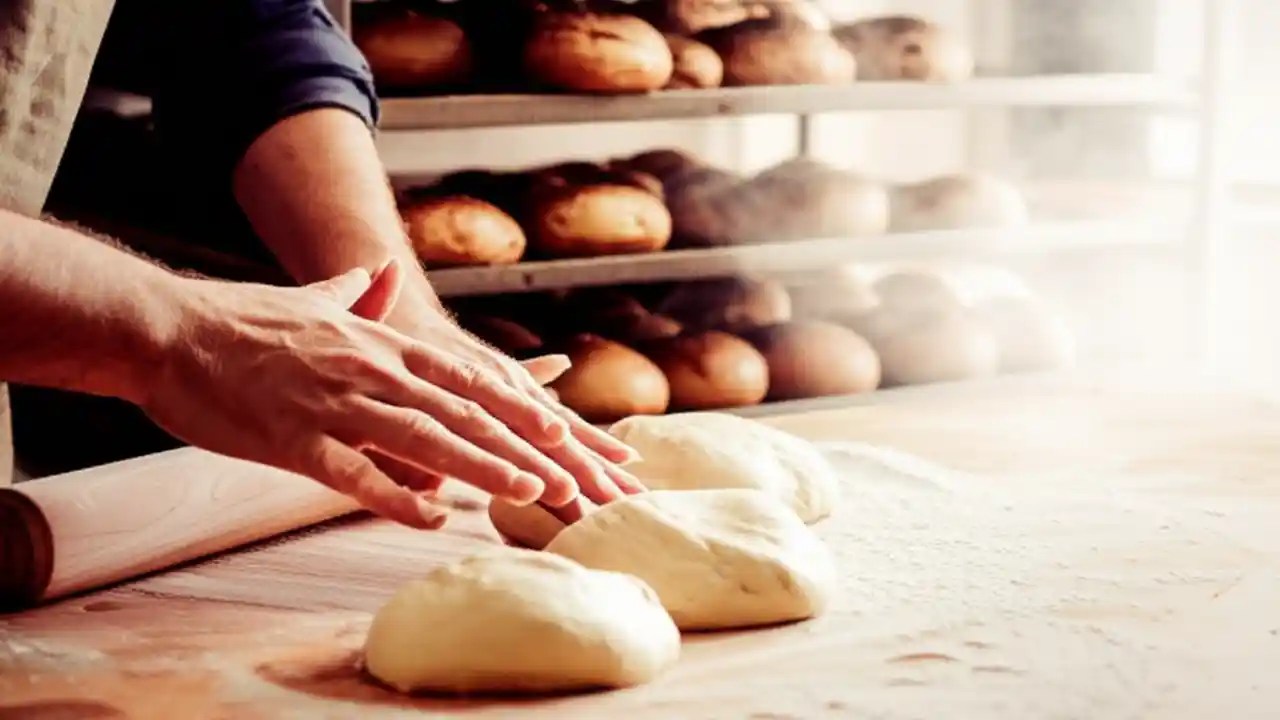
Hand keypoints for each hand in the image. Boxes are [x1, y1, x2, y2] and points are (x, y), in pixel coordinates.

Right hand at [140, 262, 609, 527]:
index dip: (516, 403)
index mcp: (378, 344)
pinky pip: (355, 473)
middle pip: (461, 411)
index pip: (464, 377)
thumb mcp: (312, 299)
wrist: (169, 330)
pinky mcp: (295, 439)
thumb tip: (384, 270)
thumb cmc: (240, 319)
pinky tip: (435, 519)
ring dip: (482, 467)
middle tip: (570, 476)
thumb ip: (356, 288)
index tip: (562, 428)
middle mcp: (370, 370)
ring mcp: (335, 404)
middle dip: (520, 444)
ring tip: (530, 492)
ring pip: (424, 438)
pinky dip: (398, 496)